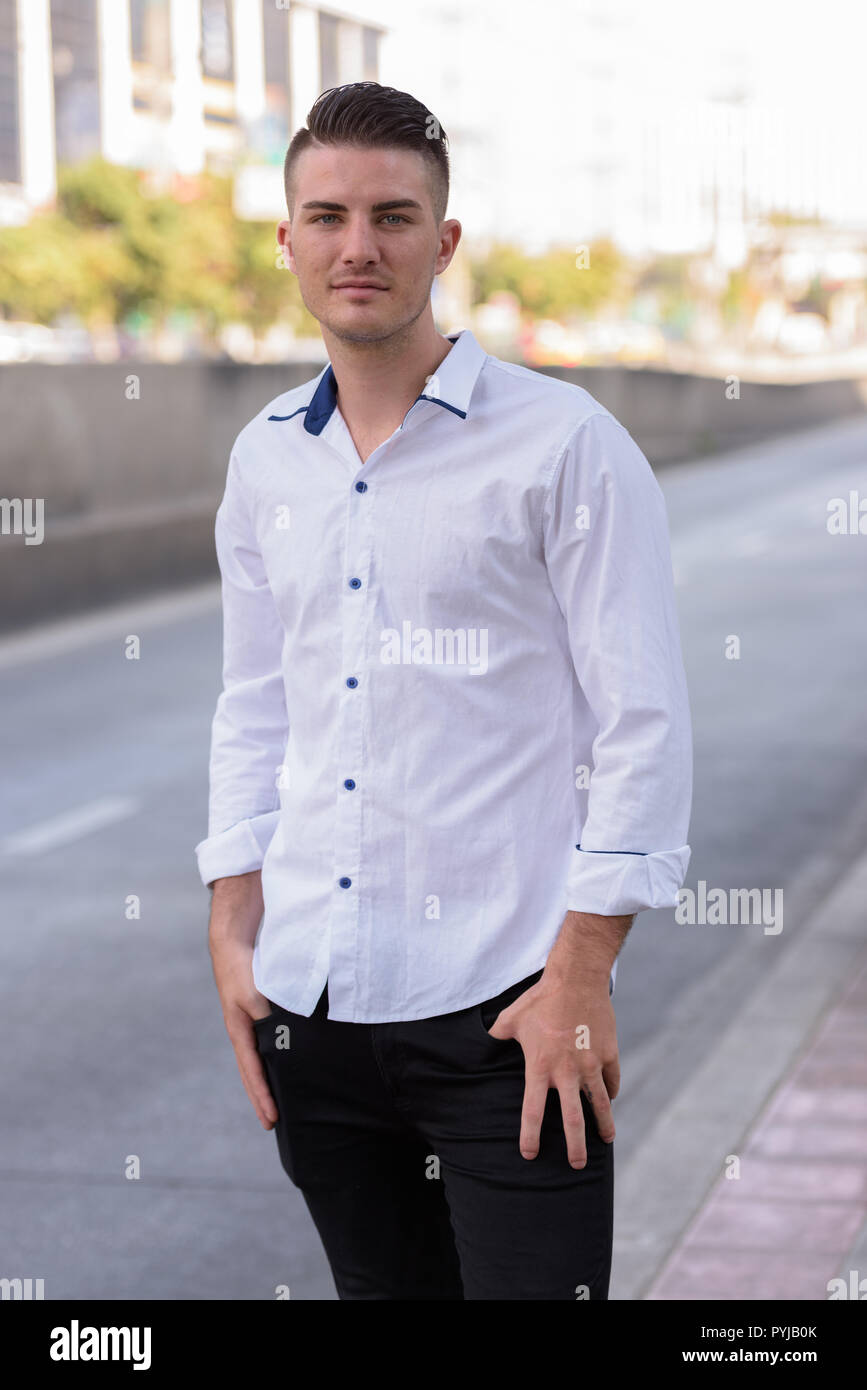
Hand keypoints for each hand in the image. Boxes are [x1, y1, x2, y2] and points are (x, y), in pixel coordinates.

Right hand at [209, 936, 278, 1131]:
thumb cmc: (242, 971)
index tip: (271, 1118)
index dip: (262, 1096)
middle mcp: (242, 1033)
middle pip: (252, 1073)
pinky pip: (263, 1046)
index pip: (252, 1072)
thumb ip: (267, 1019)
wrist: (232, 946)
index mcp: (238, 1033)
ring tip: (276, 1103)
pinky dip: (270, 1061)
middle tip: (271, 1123)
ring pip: (257, 1061)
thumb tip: (282, 1043)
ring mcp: (247, 1025)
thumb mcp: (254, 997)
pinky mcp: (255, 1015)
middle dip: (261, 1098)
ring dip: (266, 1082)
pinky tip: (281, 1066)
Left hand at [487, 972, 618, 1166]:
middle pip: (573, 1119)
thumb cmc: (540, 999)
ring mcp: (591, 1064)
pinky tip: (609, 1101)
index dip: (530, 1135)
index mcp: (540, 1066)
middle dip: (575, 1147)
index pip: (533, 1110)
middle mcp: (567, 1071)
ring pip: (600, 1104)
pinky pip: (611, 1081)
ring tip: (606, 1141)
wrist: (576, 978)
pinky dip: (610, 1093)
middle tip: (576, 1165)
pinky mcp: (609, 1053)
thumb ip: (498, 1035)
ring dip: (603, 1125)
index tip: (530, 1154)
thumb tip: (484, 1042)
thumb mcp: (512, 1018)